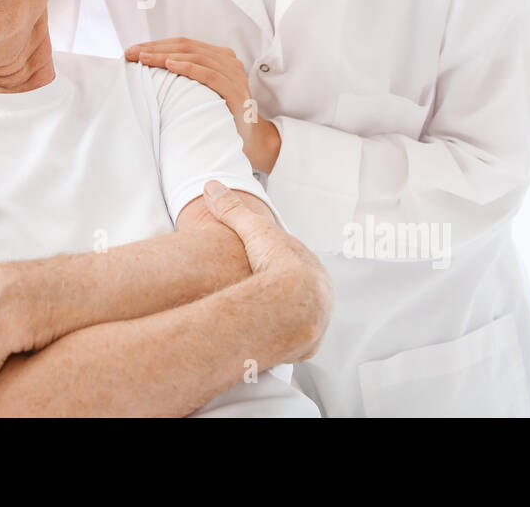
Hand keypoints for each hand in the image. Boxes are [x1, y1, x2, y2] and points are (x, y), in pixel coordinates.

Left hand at [125, 37, 280, 170]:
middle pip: (188, 47)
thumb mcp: (200, 91)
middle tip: (131, 53)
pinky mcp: (237, 94)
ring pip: (197, 57)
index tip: (132, 51)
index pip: (184, 44)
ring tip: (144, 59)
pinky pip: (211, 75)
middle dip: (156, 48)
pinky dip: (189, 68)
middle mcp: (230, 62)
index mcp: (220, 58)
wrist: (250, 142)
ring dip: (167, 56)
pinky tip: (170, 66)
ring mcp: (235, 77)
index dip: (156, 44)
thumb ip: (185, 77)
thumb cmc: (218, 116)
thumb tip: (147, 67)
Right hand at [201, 180, 331, 360]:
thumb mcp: (251, 229)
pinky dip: (284, 342)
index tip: (259, 266)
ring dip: (285, 321)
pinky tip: (270, 343)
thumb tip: (211, 186)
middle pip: (298, 292)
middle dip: (282, 294)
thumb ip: (232, 209)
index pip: (292, 263)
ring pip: (299, 318)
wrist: (294, 301)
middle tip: (261, 298)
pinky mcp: (309, 342)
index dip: (274, 263)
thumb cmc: (276, 262)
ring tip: (263, 326)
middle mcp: (319, 291)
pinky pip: (297, 342)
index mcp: (309, 264)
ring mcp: (317, 318)